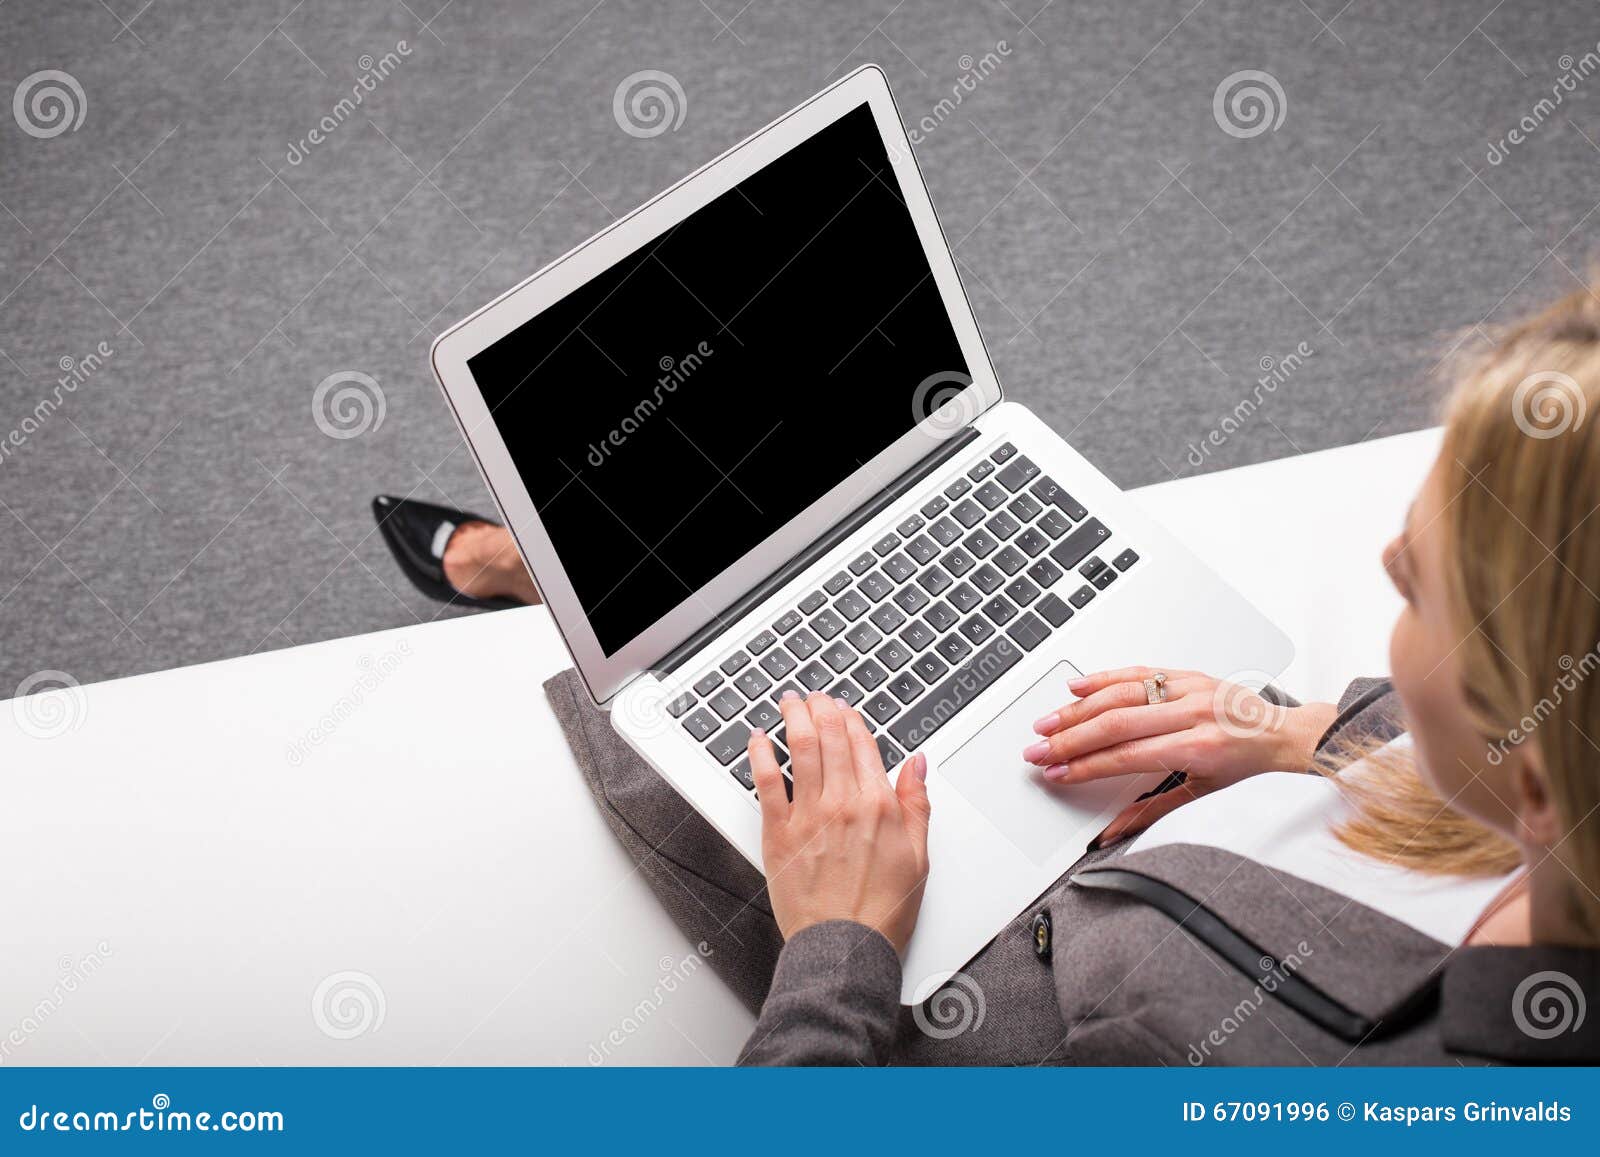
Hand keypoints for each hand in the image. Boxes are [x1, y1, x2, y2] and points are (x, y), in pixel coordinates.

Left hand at [748, 690, 931, 954]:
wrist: (845, 946)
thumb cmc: (882, 910)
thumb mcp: (919, 856)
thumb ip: (917, 804)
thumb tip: (917, 765)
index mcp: (879, 805)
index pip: (863, 744)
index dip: (851, 719)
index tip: (844, 709)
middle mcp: (843, 802)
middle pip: (830, 737)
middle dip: (821, 708)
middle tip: (814, 696)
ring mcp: (808, 815)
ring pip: (799, 748)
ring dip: (793, 717)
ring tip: (789, 702)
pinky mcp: (778, 832)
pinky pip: (766, 781)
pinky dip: (760, 754)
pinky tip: (758, 739)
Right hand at [1024, 666, 1336, 844]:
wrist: (1282, 734)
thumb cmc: (1245, 767)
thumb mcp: (1201, 795)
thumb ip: (1151, 811)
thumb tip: (1110, 832)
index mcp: (1198, 747)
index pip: (1125, 757)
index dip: (1084, 767)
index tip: (1056, 773)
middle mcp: (1191, 713)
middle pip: (1115, 723)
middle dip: (1068, 739)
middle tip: (1037, 750)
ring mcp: (1188, 688)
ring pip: (1120, 694)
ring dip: (1076, 710)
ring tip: (1047, 723)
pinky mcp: (1186, 673)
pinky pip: (1137, 670)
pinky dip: (1103, 677)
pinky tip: (1076, 687)